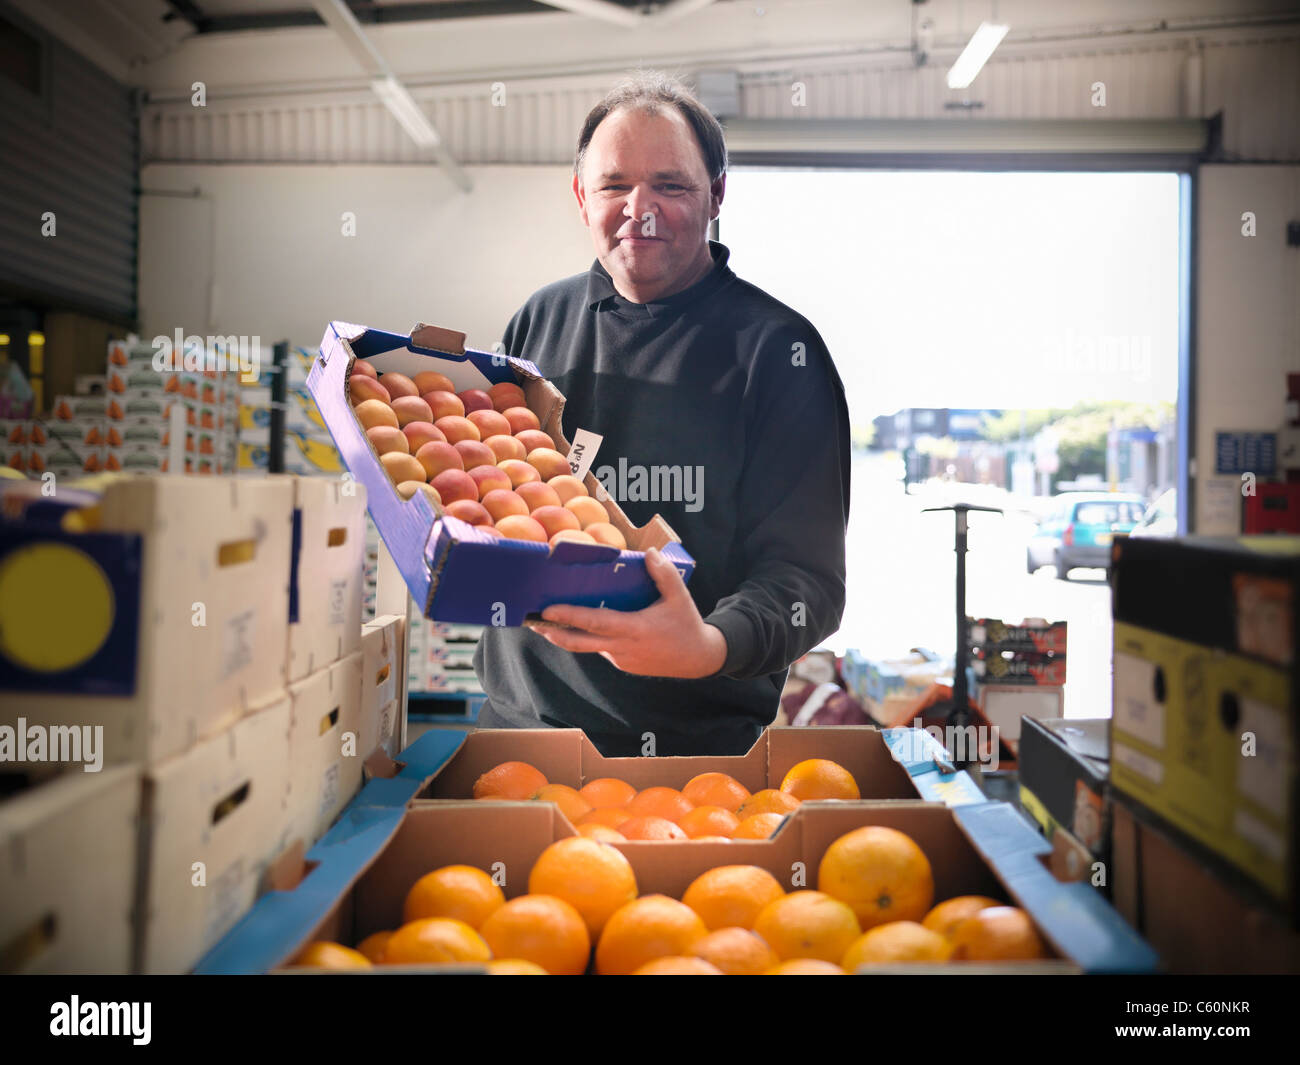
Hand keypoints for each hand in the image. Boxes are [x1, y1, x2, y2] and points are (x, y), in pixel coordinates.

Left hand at [524, 546, 727, 678]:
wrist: (698, 659)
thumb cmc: (687, 624)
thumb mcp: (680, 597)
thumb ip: (664, 575)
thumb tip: (649, 553)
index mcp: (634, 630)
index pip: (595, 623)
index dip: (570, 617)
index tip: (548, 610)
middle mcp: (622, 648)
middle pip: (580, 643)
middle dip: (554, 632)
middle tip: (532, 621)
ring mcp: (621, 659)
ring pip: (589, 647)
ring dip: (569, 636)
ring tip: (550, 621)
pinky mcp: (623, 664)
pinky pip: (601, 649)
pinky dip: (590, 639)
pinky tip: (583, 626)